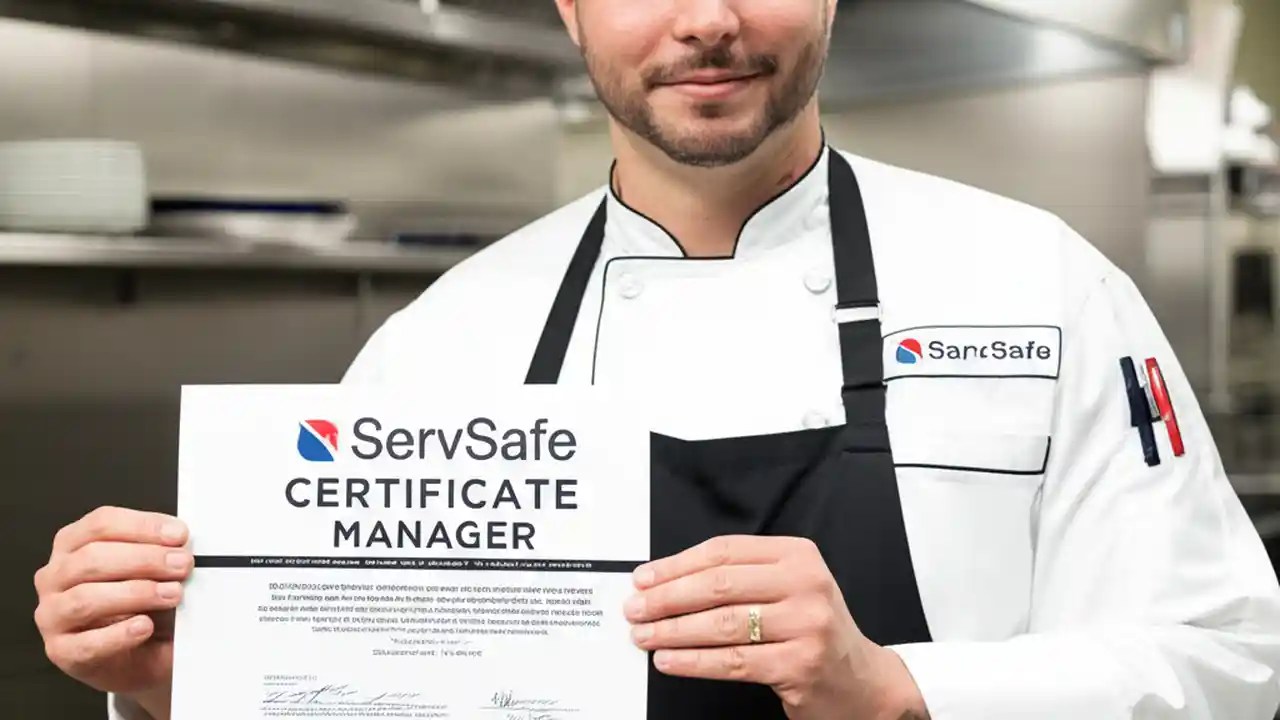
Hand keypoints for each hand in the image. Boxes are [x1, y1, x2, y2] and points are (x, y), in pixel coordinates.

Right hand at [34, 507, 191, 719]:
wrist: (140, 656)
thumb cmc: (141, 605)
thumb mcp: (150, 570)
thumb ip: (160, 552)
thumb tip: (182, 544)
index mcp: (73, 545)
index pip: (101, 524)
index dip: (143, 526)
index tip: (178, 534)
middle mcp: (55, 577)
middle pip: (92, 558)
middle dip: (145, 559)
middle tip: (182, 565)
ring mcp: (52, 615)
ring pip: (86, 598)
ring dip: (136, 593)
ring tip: (172, 594)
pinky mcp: (62, 652)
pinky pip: (87, 644)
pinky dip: (120, 634)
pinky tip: (145, 626)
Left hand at [625, 535, 927, 719]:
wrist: (862, 682)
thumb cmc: (813, 630)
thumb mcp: (788, 588)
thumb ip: (739, 578)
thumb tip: (666, 582)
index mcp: (798, 555)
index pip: (724, 552)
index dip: (677, 565)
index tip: (644, 578)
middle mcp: (806, 585)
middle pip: (719, 585)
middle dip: (667, 598)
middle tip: (635, 608)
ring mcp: (806, 625)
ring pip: (722, 625)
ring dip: (673, 631)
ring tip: (644, 635)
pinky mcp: (799, 665)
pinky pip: (732, 662)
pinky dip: (693, 662)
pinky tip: (670, 660)